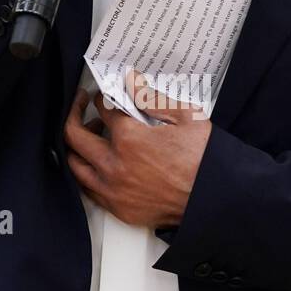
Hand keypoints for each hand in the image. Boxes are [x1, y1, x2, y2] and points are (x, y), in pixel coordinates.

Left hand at [63, 69, 212, 228]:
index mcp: (130, 140)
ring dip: (77, 146)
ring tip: (89, 135)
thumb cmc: (205, 159)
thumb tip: (131, 80)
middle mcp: (115, 166)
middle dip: (76, 114)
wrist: (216, 198)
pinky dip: (86, 172)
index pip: (103, 110)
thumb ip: (151, 97)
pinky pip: (87, 189)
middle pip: (75, 135)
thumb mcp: (184, 117)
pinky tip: (95, 164)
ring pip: (75, 165)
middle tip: (81, 105)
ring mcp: (114, 190)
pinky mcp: (119, 209)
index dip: (102, 97)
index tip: (104, 95)